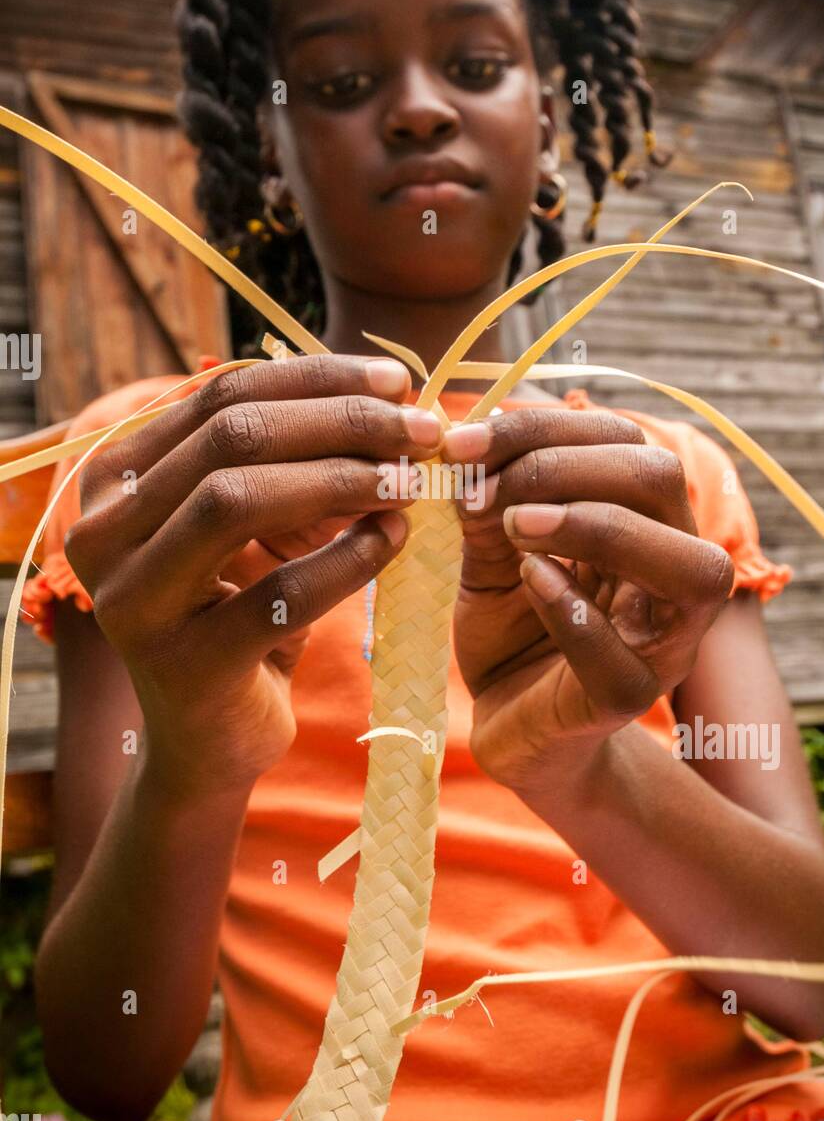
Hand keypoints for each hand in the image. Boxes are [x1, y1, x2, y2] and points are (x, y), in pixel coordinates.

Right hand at [64, 356, 442, 797]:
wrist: (210, 740)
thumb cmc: (238, 613)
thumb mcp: (254, 527)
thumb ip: (291, 461)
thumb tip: (388, 398)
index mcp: (113, 480)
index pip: (219, 395)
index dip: (317, 380)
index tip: (399, 383)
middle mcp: (103, 532)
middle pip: (231, 436)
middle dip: (341, 422)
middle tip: (423, 430)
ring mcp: (133, 601)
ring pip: (238, 498)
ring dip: (343, 478)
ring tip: (412, 480)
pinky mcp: (182, 665)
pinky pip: (280, 594)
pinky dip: (349, 559)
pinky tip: (395, 539)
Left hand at [442, 408, 733, 793]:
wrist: (509, 725)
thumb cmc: (514, 628)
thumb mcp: (492, 552)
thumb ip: (489, 505)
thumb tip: (467, 450)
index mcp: (643, 519)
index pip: (622, 440)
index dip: (543, 428)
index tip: (464, 442)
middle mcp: (672, 572)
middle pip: (662, 480)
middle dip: (565, 466)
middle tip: (488, 488)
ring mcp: (664, 641)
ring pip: (686, 567)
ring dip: (594, 526)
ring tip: (513, 525)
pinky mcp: (627, 701)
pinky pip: (620, 658)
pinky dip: (573, 609)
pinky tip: (529, 578)